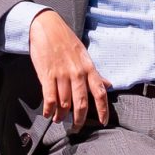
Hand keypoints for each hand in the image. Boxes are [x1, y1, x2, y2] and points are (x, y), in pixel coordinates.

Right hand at [28, 9, 111, 129]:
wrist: (46, 27)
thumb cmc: (66, 41)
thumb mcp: (84, 55)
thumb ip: (95, 74)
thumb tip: (108, 85)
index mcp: (88, 68)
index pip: (100, 93)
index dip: (103, 110)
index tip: (103, 122)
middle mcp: (77, 73)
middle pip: (81, 103)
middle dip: (79, 119)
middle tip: (76, 128)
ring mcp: (62, 74)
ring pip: (64, 103)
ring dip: (61, 115)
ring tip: (59, 120)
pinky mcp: (47, 75)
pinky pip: (49, 98)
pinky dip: (49, 109)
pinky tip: (48, 114)